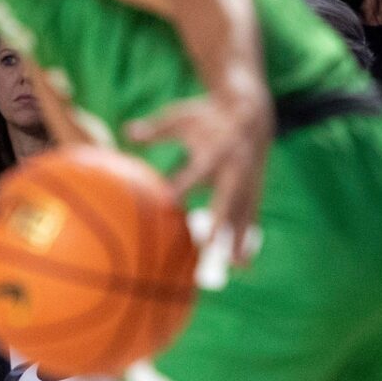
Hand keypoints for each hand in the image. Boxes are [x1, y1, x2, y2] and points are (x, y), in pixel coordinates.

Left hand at [126, 89, 273, 267]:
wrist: (252, 112)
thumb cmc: (208, 117)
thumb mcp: (181, 118)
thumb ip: (156, 129)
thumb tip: (125, 132)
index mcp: (217, 151)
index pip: (198, 172)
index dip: (185, 185)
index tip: (168, 200)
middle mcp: (236, 169)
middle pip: (228, 199)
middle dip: (220, 222)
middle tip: (209, 246)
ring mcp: (249, 183)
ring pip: (244, 214)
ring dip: (238, 240)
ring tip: (234, 268)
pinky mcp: (255, 192)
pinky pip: (251, 219)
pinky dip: (247, 241)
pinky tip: (242, 267)